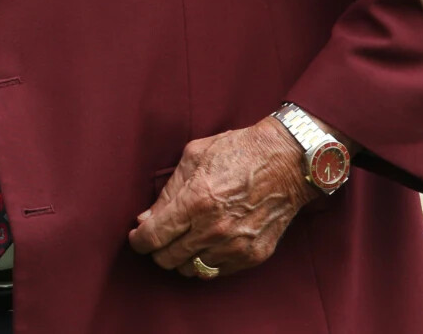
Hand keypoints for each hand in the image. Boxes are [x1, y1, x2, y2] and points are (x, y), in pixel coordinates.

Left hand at [128, 117, 317, 277]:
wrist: (286, 162)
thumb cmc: (237, 152)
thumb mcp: (192, 158)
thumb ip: (167, 192)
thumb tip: (146, 219)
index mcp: (195, 201)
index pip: (154, 237)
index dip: (139, 241)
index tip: (136, 238)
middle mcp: (214, 229)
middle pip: (168, 259)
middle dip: (157, 250)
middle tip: (158, 238)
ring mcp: (235, 246)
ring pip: (191, 269)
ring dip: (181, 258)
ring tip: (182, 241)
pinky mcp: (253, 255)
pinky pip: (217, 271)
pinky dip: (205, 262)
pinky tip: (205, 245)